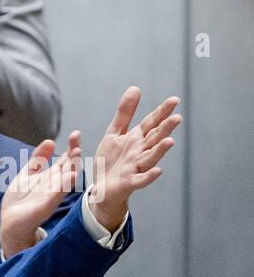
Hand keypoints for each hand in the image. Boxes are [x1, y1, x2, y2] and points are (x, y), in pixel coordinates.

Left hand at [0, 132, 80, 255]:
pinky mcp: (45, 207)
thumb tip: (50, 141)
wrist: (10, 222)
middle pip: (69, 167)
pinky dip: (62, 186)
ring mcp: (51, 195)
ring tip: (76, 154)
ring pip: (66, 179)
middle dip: (74, 155)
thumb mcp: (27, 174)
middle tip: (77, 143)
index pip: (65, 159)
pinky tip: (69, 177)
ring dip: (72, 168)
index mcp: (52, 176)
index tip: (75, 134)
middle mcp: (55, 185)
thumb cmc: (20, 200)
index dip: (71, 147)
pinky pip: (56, 195)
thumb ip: (38, 159)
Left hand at [86, 87, 181, 230]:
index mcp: (137, 139)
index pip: (152, 123)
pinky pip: (141, 180)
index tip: (174, 100)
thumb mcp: (114, 133)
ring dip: (160, 150)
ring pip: (151, 158)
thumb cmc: (110, 160)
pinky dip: (149, 176)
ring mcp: (136, 167)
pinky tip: (158, 171)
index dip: (161, 112)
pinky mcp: (129, 182)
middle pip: (154, 139)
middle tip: (177, 118)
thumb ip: (125, 113)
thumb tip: (136, 88)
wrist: (99, 188)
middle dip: (165, 129)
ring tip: (170, 141)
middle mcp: (140, 152)